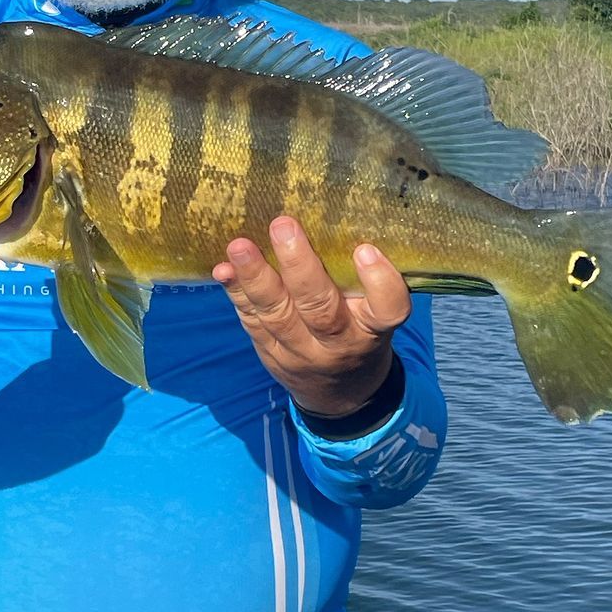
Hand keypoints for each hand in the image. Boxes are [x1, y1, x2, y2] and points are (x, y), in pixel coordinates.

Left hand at [213, 216, 409, 416]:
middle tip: (283, 226)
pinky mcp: (271, 354)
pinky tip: (223, 270)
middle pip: (321, 310)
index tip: (365, 250)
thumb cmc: (360, 330)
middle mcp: (339, 344)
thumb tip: (327, 217)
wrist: (341, 394)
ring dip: (256, 278)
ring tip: (240, 246)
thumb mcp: (374, 311)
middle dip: (300, 267)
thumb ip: (360, 279)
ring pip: (278, 316)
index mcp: (373, 328)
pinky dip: (237, 293)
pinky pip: (252, 322)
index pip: (387, 311)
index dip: (379, 283)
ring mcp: (301, 353)